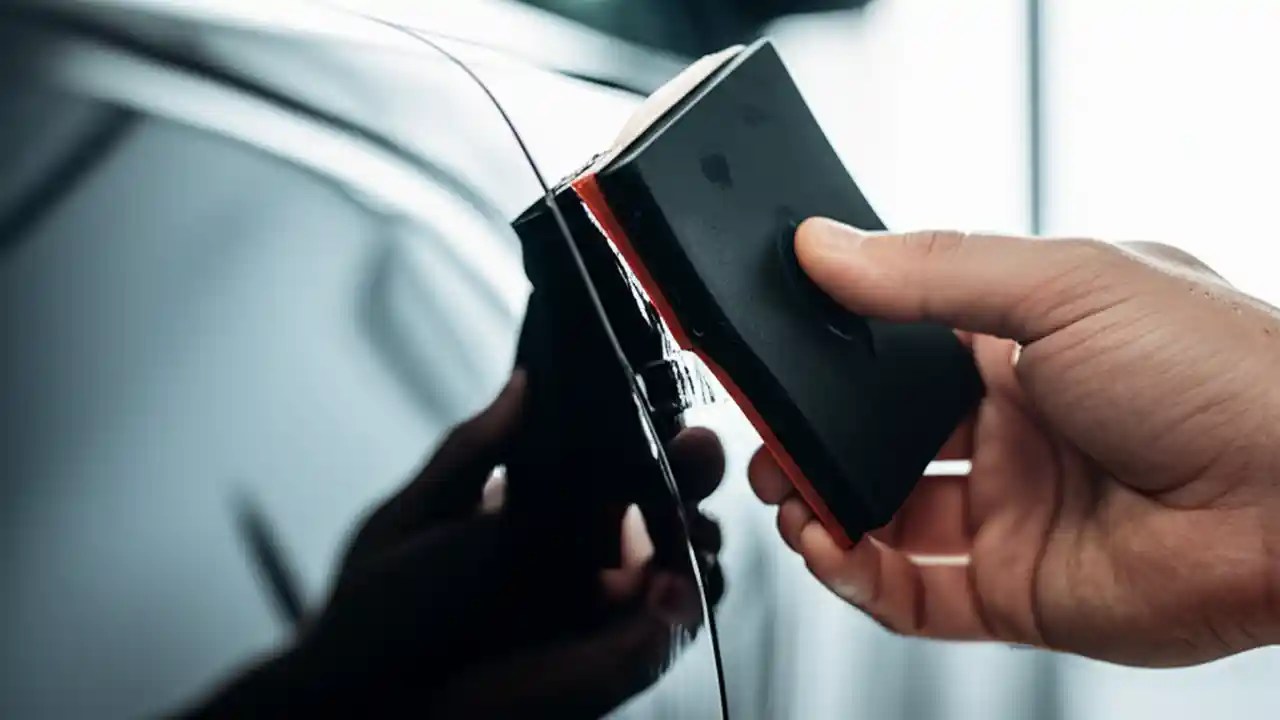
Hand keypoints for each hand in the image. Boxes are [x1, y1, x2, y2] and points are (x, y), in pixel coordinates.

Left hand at [187, 370, 724, 717]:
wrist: (370, 706)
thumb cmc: (376, 619)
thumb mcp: (418, 519)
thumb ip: (476, 450)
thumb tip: (526, 382)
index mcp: (534, 514)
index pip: (605, 462)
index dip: (643, 434)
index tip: (661, 414)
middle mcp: (577, 556)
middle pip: (659, 504)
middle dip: (688, 475)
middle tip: (694, 455)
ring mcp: (603, 610)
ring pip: (681, 560)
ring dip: (696, 534)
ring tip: (685, 522)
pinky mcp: (617, 660)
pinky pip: (674, 625)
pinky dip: (687, 599)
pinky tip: (666, 582)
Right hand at [750, 218, 1279, 666]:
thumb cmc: (1222, 374)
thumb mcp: (1065, 284)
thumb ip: (933, 271)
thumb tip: (826, 247)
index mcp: (1020, 347)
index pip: (897, 351)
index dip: (835, 358)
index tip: (777, 353)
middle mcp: (1012, 431)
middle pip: (877, 441)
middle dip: (812, 442)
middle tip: (770, 437)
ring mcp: (1013, 513)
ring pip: (882, 520)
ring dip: (820, 509)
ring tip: (789, 495)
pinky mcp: (1016, 590)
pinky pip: (911, 594)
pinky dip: (856, 578)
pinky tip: (829, 547)